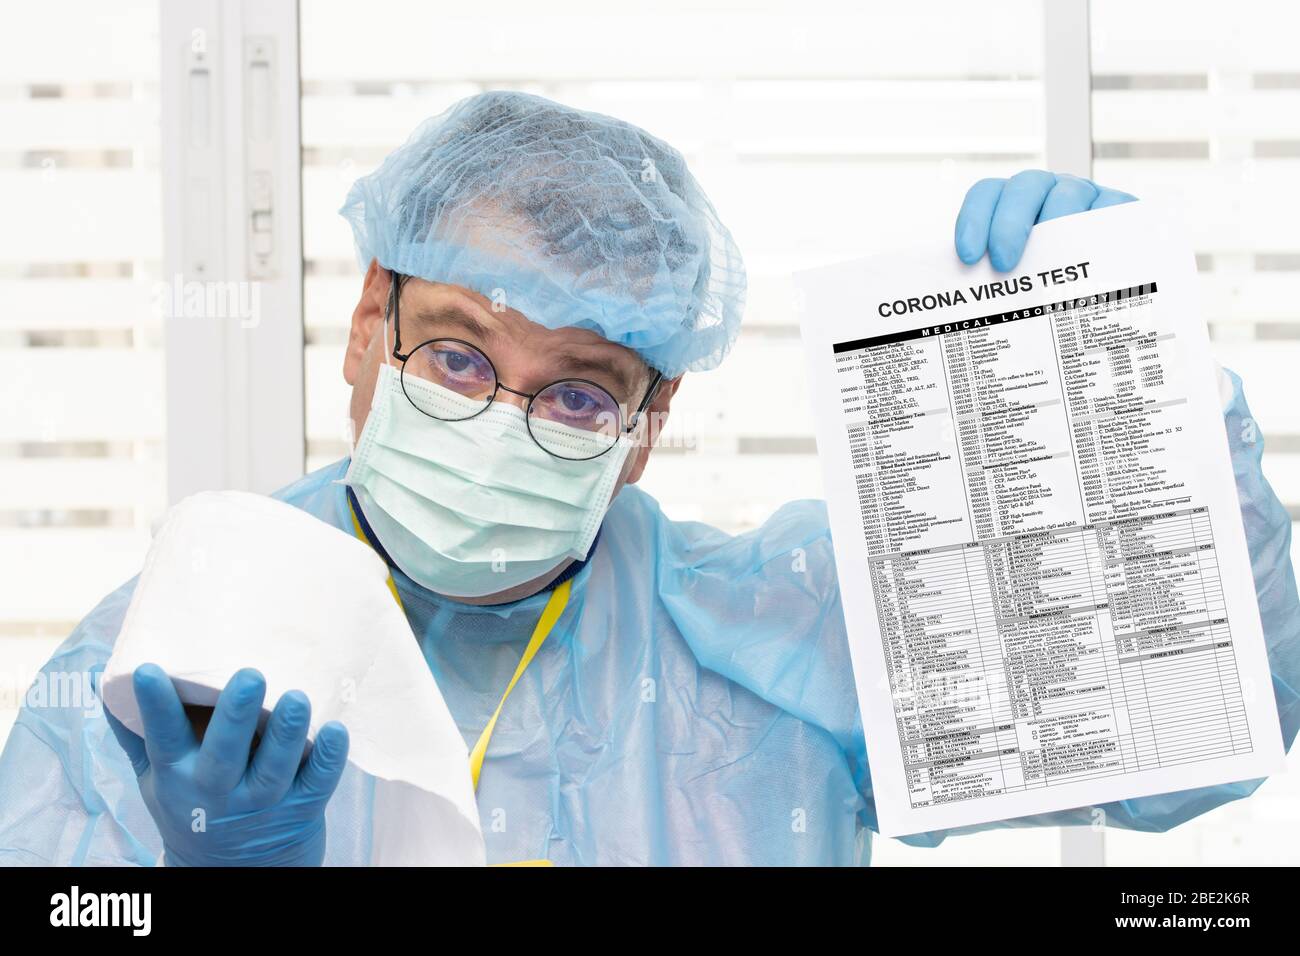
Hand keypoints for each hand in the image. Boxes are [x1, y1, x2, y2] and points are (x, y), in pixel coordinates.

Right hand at [105, 664, 348, 866]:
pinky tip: (337, 729)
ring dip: (287, 732)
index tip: (149, 670)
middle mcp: (216, 791)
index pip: (162, 738)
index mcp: (177, 776)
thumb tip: (107, 674)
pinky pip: (318, 783)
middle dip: (236, 715)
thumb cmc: (192, 807)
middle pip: (225, 754)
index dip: (156, 706)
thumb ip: (136, 731)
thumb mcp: (155, 778)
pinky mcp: (301, 810)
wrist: (234, 874)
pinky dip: (328, 758)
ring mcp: (261, 803)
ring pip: (274, 767)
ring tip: (297, 696)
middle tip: (250, 675)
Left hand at [954, 169, 1137, 272]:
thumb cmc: (1053, 280)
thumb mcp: (1020, 275)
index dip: (973, 219)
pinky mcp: (1119, 205)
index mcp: (1013, 203)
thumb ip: (995, 279)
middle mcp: (1047, 192)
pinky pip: (1110, 208)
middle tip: (1003, 264)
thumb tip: (972, 328)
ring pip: (1067, 195)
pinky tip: (1090, 257)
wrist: (1115, 279)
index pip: (987, 194)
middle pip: (1024, 188)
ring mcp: (1084, 194)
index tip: (969, 256)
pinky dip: (1098, 228)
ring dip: (1053, 225)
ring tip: (1049, 265)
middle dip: (1008, 225)